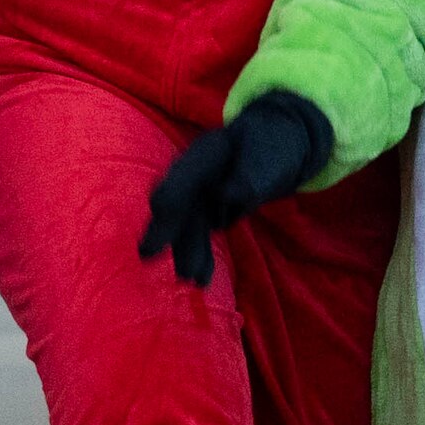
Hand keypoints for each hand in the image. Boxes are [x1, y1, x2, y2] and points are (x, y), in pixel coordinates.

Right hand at [140, 91, 333, 286]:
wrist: (276, 145)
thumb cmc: (274, 145)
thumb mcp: (272, 152)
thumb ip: (253, 172)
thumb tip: (229, 196)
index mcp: (208, 150)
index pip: (184, 173)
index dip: (170, 194)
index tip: (158, 211)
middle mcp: (196, 171)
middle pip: (177, 201)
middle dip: (165, 228)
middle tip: (147, 254)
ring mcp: (198, 192)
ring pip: (187, 224)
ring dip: (186, 251)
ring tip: (190, 280)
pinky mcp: (204, 212)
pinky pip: (198, 235)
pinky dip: (200, 256)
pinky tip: (201, 280)